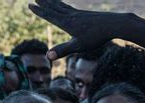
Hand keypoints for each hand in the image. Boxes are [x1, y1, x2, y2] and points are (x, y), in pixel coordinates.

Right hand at [28, 0, 144, 58]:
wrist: (114, 24)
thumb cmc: (96, 37)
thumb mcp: (78, 47)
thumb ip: (62, 50)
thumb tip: (47, 57)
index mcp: (67, 23)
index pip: (50, 16)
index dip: (39, 11)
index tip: (30, 4)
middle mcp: (71, 16)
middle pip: (54, 8)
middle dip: (44, 3)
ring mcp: (79, 14)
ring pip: (62, 6)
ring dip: (52, 2)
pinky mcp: (85, 15)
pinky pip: (70, 8)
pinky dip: (63, 5)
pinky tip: (63, 7)